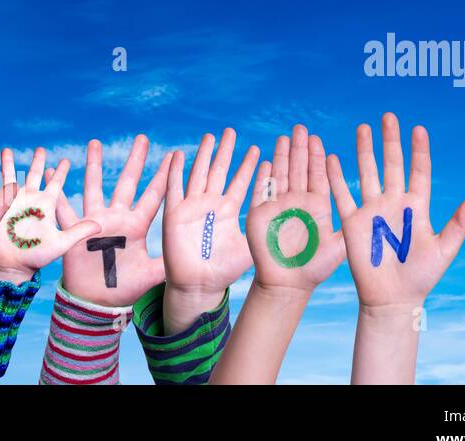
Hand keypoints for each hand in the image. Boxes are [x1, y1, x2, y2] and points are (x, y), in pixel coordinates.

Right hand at [0, 148, 100, 283]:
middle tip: (40, 148)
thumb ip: (79, 231)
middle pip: (33, 175)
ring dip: (8, 164)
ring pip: (10, 177)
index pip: (55, 184)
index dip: (60, 172)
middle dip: (37, 161)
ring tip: (6, 150)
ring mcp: (11, 202)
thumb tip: (101, 225)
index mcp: (45, 205)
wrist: (13, 266)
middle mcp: (28, 200)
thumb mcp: (61, 243)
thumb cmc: (37, 257)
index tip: (65, 159)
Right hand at [57, 135, 170, 306]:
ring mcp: (95, 222)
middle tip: (142, 137)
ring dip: (94, 165)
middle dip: (135, 161)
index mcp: (137, 226)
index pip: (153, 196)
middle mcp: (117, 219)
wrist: (94, 302)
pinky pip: (64, 208)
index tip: (174, 155)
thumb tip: (195, 260)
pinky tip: (52, 171)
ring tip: (95, 142)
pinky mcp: (75, 230)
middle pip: (127, 183)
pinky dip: (57, 190)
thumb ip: (168, 264)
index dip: (163, 177)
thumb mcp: (150, 276)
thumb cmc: (122, 290)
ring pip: (95, 186)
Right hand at [161, 129, 258, 332]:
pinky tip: (177, 155)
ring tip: (210, 137)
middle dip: (225, 151)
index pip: (240, 182)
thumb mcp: (249, 248)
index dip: (248, 166)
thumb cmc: (224, 271)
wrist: (198, 285)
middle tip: (232, 131)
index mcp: (228, 210)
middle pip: (219, 171)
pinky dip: (173, 172)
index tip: (258, 148)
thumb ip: (265, 231)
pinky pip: (174, 189)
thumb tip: (290, 221)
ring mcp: (191, 207)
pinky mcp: (174, 214)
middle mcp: (210, 205)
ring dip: (202, 155)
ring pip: (198, 174)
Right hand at [245, 125, 343, 293]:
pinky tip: (264, 161)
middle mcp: (296, 202)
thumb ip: (354, 226)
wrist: (287, 285)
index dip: (316, 156)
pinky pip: (260, 191)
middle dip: (299, 148)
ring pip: (279, 175)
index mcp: (316, 206)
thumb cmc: (314, 269)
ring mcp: (277, 207)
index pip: (317, 174)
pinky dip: (262, 177)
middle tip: (300, 127)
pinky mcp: (259, 216)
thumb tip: (379, 211)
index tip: (317, 138)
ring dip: (281, 156)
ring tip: (284, 137)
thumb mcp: (342, 246)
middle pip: (298, 169)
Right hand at [328, 113, 464, 308]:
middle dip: (389, 140)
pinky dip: (336, 177)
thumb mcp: (444, 249)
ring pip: (367, 172)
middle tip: (388, 117)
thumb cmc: (421, 276)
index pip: (418, 171)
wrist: (392, 298)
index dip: (418, 150)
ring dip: (364, 151)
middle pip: (391, 164)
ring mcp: (372, 211)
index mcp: (417, 207)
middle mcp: (393, 203)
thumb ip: (458, 223)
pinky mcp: (353, 223)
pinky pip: (343, 195)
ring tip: (362, 128)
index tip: (418, 129)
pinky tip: (332, 158)